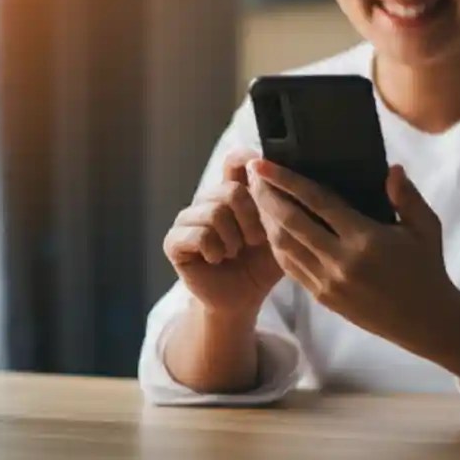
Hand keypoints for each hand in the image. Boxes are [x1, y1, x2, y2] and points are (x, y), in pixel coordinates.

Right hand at [163, 149, 284, 318]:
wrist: (243, 299)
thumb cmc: (262, 265)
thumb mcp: (281, 235)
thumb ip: (282, 207)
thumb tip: (285, 178)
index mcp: (233, 191)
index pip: (236, 160)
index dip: (249, 162)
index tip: (262, 177)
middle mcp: (207, 200)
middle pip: (229, 189)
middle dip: (250, 220)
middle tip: (254, 240)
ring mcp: (187, 219)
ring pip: (214, 212)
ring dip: (233, 240)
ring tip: (234, 252)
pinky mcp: (174, 241)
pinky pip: (198, 234)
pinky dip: (215, 250)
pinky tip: (217, 259)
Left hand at [246, 159, 459, 352]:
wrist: (425, 321)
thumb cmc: (427, 268)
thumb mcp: (426, 228)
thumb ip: (407, 196)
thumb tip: (391, 168)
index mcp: (365, 239)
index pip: (317, 202)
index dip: (286, 180)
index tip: (263, 163)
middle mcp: (340, 261)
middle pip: (289, 222)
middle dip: (265, 195)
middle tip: (251, 174)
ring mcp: (328, 282)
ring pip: (284, 246)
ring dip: (265, 220)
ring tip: (256, 197)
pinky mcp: (323, 297)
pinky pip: (290, 268)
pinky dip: (276, 245)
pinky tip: (271, 229)